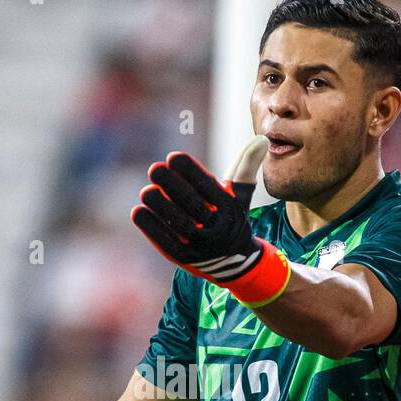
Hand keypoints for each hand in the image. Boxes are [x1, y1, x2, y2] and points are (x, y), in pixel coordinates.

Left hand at [132, 134, 269, 282]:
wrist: (235, 262)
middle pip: (192, 204)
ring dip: (160, 206)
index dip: (190, 171)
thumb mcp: (241, 193)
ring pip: (178, 223)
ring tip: (146, 191)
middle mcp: (217, 228)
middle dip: (172, 185)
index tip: (173, 157)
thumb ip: (246, 165)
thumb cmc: (231, 216)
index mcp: (230, 208)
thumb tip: (262, 139)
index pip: (208, 186)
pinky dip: (151, 227)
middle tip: (155, 169)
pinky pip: (166, 242)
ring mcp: (201, 245)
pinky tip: (138, 212)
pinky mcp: (184, 258)